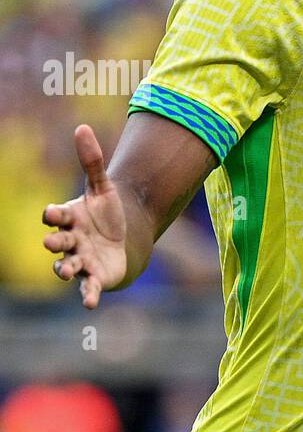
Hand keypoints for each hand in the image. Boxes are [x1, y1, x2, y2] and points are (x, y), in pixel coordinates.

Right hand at [42, 125, 127, 309]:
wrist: (123, 238)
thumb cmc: (106, 212)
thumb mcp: (102, 187)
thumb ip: (92, 161)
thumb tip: (82, 127)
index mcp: (69, 218)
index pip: (55, 216)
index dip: (53, 215)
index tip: (51, 213)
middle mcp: (70, 241)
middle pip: (58, 242)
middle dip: (55, 243)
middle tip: (52, 242)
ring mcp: (81, 261)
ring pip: (67, 267)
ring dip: (65, 269)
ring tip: (66, 272)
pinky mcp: (95, 277)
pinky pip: (88, 288)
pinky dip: (88, 295)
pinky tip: (89, 304)